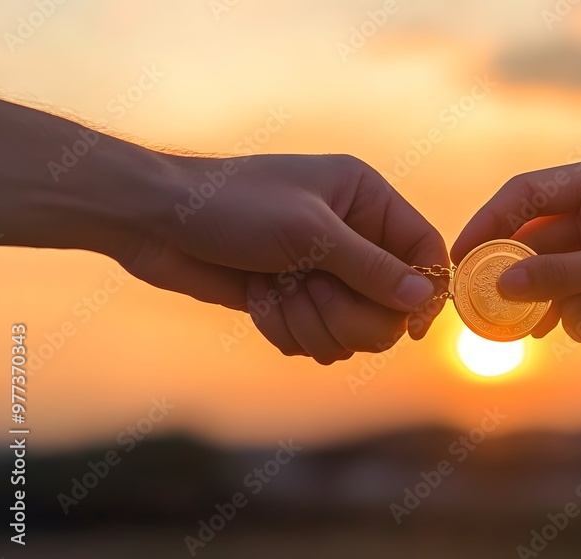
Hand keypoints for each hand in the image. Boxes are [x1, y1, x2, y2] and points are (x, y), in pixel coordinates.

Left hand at [121, 153, 447, 363]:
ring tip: (276, 292)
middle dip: (351, 312)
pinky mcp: (296, 298)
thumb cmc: (231, 207)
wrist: (155, 222)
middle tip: (312, 295)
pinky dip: (288, 328)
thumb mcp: (309, 233)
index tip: (414, 328)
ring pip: (354, 328)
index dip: (425, 290)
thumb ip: (372, 268)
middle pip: (392, 302)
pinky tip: (260, 300)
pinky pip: (319, 338)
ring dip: (313, 322)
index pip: (423, 248)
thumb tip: (424, 297)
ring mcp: (324, 269)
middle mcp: (352, 233)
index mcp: (365, 198)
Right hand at [453, 150, 580, 341]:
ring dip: (553, 303)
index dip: (488, 223)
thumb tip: (501, 286)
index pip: (525, 194)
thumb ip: (557, 275)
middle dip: (517, 276)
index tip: (461, 256)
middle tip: (486, 307)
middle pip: (534, 240)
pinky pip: (576, 295)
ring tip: (538, 330)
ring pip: (552, 275)